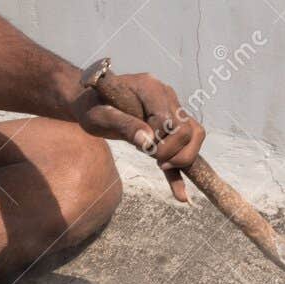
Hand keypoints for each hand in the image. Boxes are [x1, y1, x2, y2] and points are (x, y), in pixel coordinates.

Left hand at [70, 72, 204, 202]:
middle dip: (175, 152)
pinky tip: (180, 195)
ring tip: (162, 167)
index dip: (162, 142)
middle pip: (189, 129)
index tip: (144, 150)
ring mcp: (170, 109)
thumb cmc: (91, 106)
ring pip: (195, 134)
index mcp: (150, 88)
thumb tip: (148, 141)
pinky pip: (184, 145)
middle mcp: (166, 95)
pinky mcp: (169, 125)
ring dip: (183, 158)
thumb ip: (123, 125)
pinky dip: (182, 170)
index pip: (171, 120)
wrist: (89, 103)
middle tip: (156, 162)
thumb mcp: (100, 116)